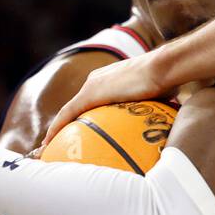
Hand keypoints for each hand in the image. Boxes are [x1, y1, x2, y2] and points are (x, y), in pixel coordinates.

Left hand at [41, 49, 169, 146]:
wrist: (164, 68)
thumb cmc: (167, 81)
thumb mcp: (157, 98)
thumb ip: (151, 110)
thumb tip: (162, 126)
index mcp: (109, 80)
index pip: (88, 103)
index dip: (79, 117)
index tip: (74, 130)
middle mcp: (96, 80)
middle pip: (75, 107)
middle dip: (64, 125)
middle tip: (56, 142)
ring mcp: (92, 86)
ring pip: (68, 111)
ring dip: (56, 129)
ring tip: (47, 146)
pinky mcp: (91, 93)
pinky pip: (67, 114)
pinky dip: (56, 128)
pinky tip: (49, 142)